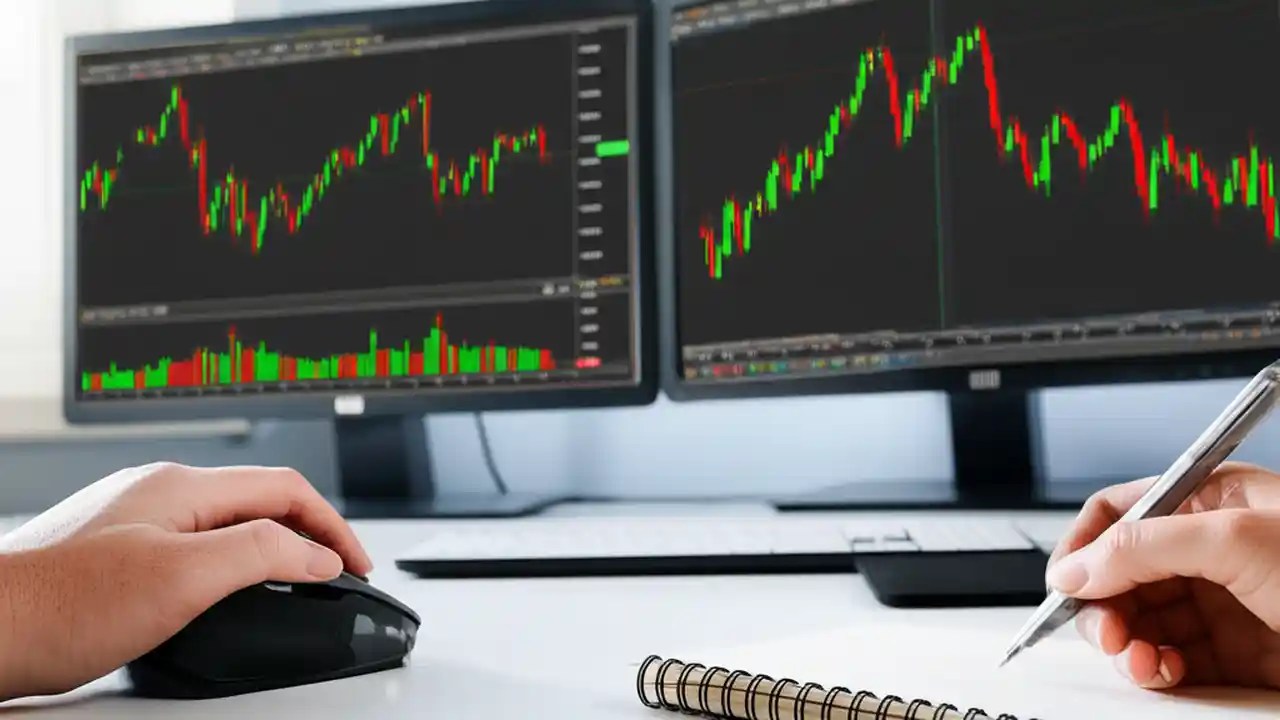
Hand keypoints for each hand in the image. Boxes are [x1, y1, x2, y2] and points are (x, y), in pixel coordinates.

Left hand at [0, 462, 372, 700]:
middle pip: (260, 500)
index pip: (286, 489)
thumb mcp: (186, 578)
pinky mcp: (115, 548)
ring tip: (293, 580)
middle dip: (308, 533)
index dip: (332, 526)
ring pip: (228, 521)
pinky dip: (232, 562)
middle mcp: (158, 492)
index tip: (354, 562)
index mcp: (182, 487)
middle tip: (334, 572)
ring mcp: (134, 517)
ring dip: (271, 547)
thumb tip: (315, 554)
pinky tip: (226, 590)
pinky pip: (196, 542)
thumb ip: (263, 555)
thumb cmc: (63, 606)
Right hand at [1045, 461, 1279, 690]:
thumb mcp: (1238, 543)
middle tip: (1107, 632)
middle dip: (1103, 604)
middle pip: (1117, 574)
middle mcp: (1206, 550)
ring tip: (1139, 660)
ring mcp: (1218, 604)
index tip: (1065, 583)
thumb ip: (1146, 546)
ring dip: (1125, 644)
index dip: (1084, 544)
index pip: (1118, 512)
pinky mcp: (1231, 655)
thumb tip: (1076, 567)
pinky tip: (1162, 673)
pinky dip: (1153, 670)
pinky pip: (1166, 660)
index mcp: (1208, 502)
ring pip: (1136, 621)